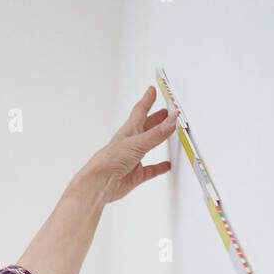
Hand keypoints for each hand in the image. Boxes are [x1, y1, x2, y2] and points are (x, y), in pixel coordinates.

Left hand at [81, 85, 177, 203]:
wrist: (100, 183)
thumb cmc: (109, 160)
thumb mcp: (138, 142)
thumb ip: (157, 133)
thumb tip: (173, 119)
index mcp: (129, 130)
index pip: (140, 110)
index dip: (147, 99)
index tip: (152, 90)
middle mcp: (131, 143)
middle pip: (147, 126)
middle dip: (156, 117)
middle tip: (165, 110)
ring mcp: (133, 158)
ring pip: (150, 145)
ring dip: (159, 138)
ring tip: (168, 131)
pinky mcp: (136, 174)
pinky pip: (151, 169)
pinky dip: (160, 167)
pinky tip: (166, 165)